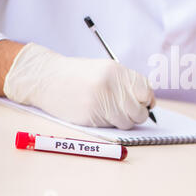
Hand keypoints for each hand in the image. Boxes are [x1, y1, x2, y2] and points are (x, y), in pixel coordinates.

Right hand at [3, 43, 154, 129]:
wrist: (46, 78)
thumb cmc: (79, 75)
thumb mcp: (105, 70)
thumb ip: (126, 83)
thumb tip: (149, 102)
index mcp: (117, 71)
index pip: (146, 91)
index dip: (147, 99)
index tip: (145, 103)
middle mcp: (110, 86)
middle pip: (139, 111)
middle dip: (138, 114)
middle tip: (130, 112)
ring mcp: (100, 102)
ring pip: (127, 122)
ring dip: (124, 121)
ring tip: (112, 112)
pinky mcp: (90, 117)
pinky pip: (111, 126)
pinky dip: (109, 123)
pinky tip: (99, 113)